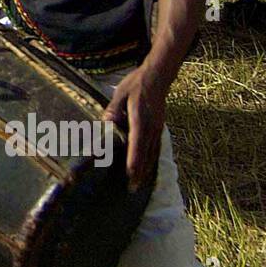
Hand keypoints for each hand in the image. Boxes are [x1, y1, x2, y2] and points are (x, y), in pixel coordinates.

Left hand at [101, 65, 168, 191]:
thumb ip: (114, 109)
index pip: (137, 143)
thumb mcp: (120, 94)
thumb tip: (106, 123)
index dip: (133, 160)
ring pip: (152, 154)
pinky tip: (148, 170)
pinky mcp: (159, 128)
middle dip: (140, 172)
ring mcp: (157, 129)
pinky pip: (156, 148)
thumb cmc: (136, 85)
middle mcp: (151, 127)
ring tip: (140, 185)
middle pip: (146, 154)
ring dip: (146, 170)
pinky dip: (152, 161)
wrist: (157, 77)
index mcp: (140, 119)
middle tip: (132, 189)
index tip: (130, 174)